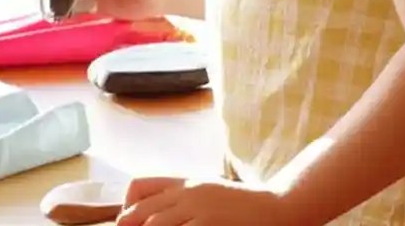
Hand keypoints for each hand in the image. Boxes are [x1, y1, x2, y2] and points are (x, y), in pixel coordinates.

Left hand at [116, 177, 292, 225]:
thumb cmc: (242, 206)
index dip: (125, 208)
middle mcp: (187, 194)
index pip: (139, 187)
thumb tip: (152, 215)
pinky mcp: (211, 224)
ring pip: (155, 225)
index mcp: (184, 183)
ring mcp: (199, 210)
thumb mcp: (207, 193)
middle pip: (140, 213)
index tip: (127, 225)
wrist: (279, 207)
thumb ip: (182, 199)